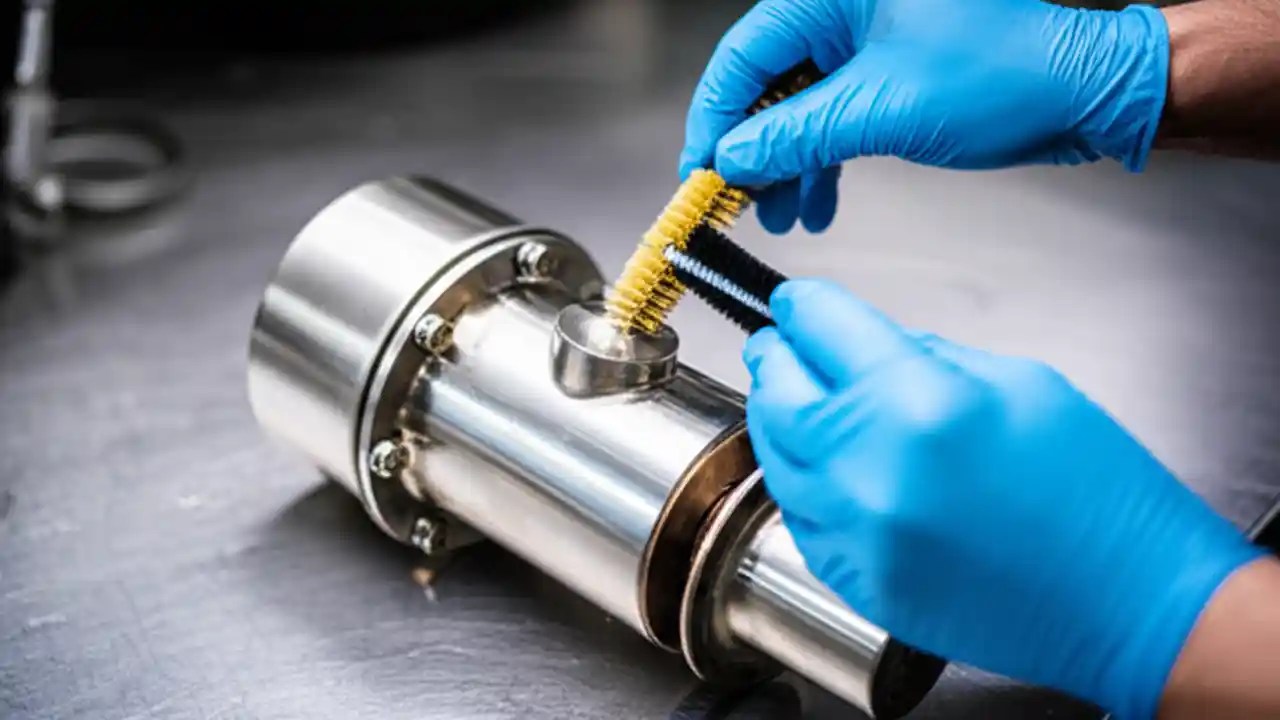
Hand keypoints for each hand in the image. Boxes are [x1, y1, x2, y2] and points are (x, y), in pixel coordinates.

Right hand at [680, 0, 1169, 233]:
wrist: (1085, 92)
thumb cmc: (1007, 73)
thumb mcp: (879, 109)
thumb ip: (793, 136)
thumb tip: (732, 160)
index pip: (744, 55)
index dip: (715, 119)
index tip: (699, 170)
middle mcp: (846, 9)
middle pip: (767, 82)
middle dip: (752, 150)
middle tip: (735, 201)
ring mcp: (868, 40)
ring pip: (798, 107)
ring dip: (787, 166)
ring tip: (782, 217)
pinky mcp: (887, 72)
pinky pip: (832, 117)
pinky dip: (822, 161)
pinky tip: (817, 203)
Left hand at [743, 279, 1261, 717]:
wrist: (1130, 601)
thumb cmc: (1096, 492)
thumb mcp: (1021, 382)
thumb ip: (927, 355)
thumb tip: (864, 344)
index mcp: (919, 402)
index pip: (823, 329)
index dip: (803, 308)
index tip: (796, 303)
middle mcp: (872, 469)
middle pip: (780, 394)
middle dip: (776, 359)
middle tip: (777, 346)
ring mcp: (859, 534)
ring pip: (778, 461)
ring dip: (778, 423)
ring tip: (790, 402)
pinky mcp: (859, 583)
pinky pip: (801, 522)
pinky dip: (802, 487)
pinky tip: (820, 468)